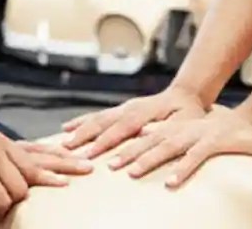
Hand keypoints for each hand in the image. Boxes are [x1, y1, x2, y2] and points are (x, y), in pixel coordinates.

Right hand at [59, 85, 207, 158]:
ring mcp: (123, 107)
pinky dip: (81, 121)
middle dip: (85, 137)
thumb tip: (146, 135)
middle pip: (103, 122)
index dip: (106, 142)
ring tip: (63, 142)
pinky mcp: (120, 109)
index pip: (122, 128)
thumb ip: (166, 129)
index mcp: (145, 111)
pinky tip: (67, 127)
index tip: (91, 155)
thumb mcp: (185, 122)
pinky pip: (97, 115)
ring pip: (97, 118)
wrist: (186, 96)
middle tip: (67, 150)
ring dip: (80, 130)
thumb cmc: (189, 114)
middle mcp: (130, 107)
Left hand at [109, 105, 251, 187]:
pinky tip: (171, 182)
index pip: (140, 135)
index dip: (119, 143)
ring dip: (149, 159)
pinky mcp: (213, 142)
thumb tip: (142, 136)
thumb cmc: (216, 130)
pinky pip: (195, 157)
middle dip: (126, 152)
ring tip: (132, 172)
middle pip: (148, 140)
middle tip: (107, 165)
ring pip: (167, 146)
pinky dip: (182, 169)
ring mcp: (195, 134)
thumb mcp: (187, 130)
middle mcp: (179, 128)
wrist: (250, 122)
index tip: (102, 154)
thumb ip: (165, 133)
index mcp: (171, 126)